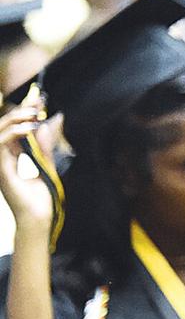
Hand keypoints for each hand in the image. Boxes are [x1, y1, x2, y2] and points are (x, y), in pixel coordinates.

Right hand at [0, 99, 54, 244]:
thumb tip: (45, 126)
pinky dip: (14, 134)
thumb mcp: (45, 166)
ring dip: (15, 119)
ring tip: (34, 112)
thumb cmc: (41, 199)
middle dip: (19, 111)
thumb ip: (43, 148)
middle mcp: (1, 160)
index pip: (13, 130)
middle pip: (3, 129)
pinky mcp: (2, 171)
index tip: (38, 100)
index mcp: (9, 158)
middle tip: (37, 101)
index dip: (23, 114)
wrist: (39, 219)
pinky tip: (30, 127)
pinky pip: (1, 146)